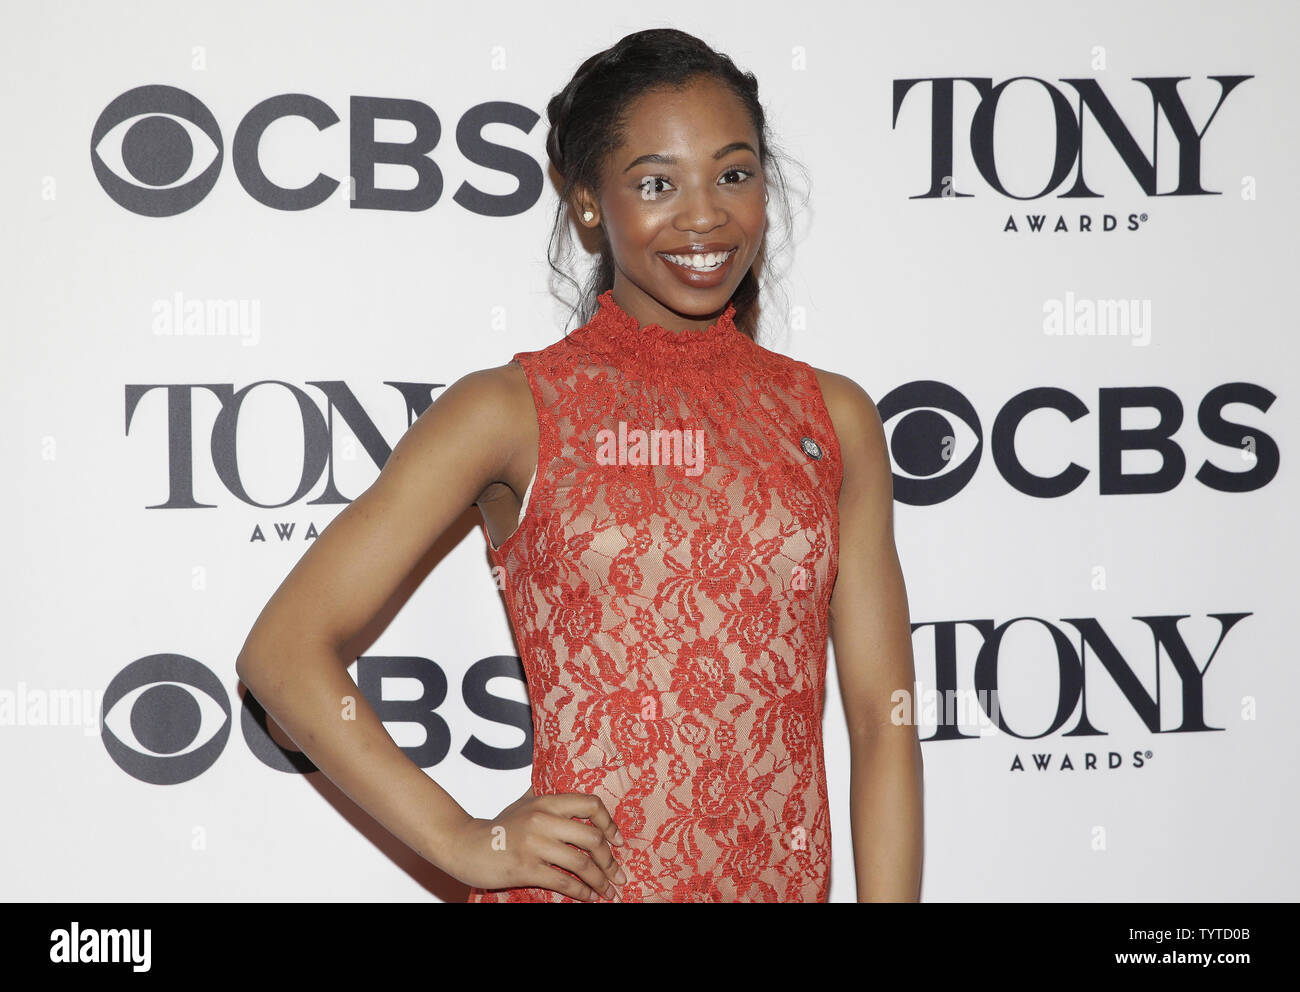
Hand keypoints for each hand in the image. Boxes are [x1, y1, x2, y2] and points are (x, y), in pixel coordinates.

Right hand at [448, 785, 627, 900]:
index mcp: (546, 801)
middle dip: (610, 861)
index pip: (590, 804)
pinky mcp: (526, 868)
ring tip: (608, 891)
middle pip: (592, 838)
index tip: (618, 841)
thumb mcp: (524, 804)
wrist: (464, 844)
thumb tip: (579, 803)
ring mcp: (534, 844)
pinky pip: (563, 881)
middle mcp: (542, 819)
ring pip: (581, 863)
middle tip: (618, 875)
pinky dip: (581, 892)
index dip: (609, 823)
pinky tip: (588, 897)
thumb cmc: (498, 827)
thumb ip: (549, 801)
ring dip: (600, 880)